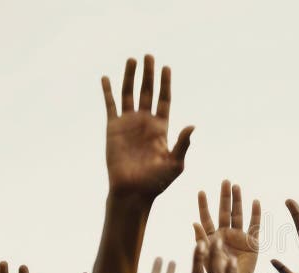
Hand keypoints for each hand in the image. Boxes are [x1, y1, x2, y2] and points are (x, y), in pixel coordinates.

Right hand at [102, 55, 193, 197]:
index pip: (164, 100)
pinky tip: (106, 77)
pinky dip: (108, 91)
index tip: (166, 68)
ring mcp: (128, 124)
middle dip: (149, 75)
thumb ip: (183, 143)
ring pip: (129, 94)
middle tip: (150, 56)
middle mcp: (145, 123)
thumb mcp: (175, 163)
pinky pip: (110, 106)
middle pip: (147, 92)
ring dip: (130, 77)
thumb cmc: (156, 182)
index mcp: (161, 129)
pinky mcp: (113, 128)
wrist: (133, 191)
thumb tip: (192, 125)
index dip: (165, 85)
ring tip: (132, 60)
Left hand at [195, 180, 261, 272]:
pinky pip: (255, 225)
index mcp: (212, 237)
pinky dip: (256, 214)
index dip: (204, 205)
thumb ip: (201, 239)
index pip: (207, 218)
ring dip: (238, 201)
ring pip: (239, 215)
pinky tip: (256, 202)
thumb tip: (193, 222)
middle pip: (225, 212)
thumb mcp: (205, 257)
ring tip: (237, 186)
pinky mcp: (252, 242)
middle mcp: (226, 234)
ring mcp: (240, 237)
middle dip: (224, 197)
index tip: (201, 192)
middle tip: (225, 181)